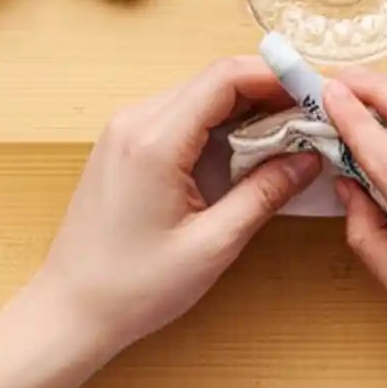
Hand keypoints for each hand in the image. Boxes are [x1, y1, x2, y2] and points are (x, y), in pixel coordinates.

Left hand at [35, 57, 321, 355]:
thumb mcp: (212, 245)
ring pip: (198, 95)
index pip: (225, 77)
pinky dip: (219, 122)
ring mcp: (124, 130)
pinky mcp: (123, 145)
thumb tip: (309, 159)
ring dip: (246, 107)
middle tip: (313, 117)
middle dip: (268, 91)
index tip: (316, 95)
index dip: (277, 77)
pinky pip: (180, 114)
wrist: (69, 310)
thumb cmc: (135, 287)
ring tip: (290, 134)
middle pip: (213, 80)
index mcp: (155, 141)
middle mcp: (135, 121)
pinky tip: (247, 149)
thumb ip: (264, 194)